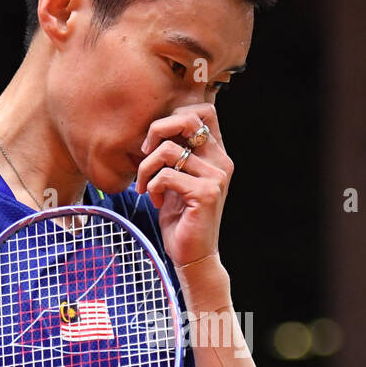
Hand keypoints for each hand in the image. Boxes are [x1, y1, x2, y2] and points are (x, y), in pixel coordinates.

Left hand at [135, 104, 231, 272]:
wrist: (193, 255)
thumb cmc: (180, 218)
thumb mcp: (176, 181)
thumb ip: (174, 156)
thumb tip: (154, 132)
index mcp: (216, 154)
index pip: (204, 111)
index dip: (175, 116)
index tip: (156, 140)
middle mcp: (221, 161)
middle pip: (188, 120)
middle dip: (157, 130)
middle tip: (144, 154)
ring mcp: (215, 177)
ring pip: (169, 151)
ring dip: (146, 168)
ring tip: (144, 186)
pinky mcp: (205, 194)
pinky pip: (166, 176)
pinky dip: (152, 186)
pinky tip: (155, 200)